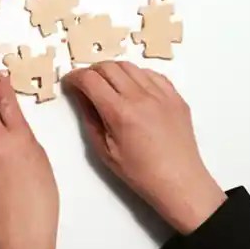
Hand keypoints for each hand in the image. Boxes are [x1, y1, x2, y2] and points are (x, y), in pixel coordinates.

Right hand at [64, 63, 225, 234]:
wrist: (179, 181)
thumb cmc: (140, 173)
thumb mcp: (105, 151)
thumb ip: (90, 118)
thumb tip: (80, 95)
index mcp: (120, 112)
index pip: (90, 80)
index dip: (74, 77)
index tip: (70, 83)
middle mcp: (141, 97)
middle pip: (108, 67)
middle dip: (91, 72)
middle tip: (86, 85)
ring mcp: (161, 94)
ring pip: (129, 66)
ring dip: (113, 71)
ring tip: (109, 86)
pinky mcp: (175, 96)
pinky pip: (152, 74)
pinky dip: (137, 76)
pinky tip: (133, 89)